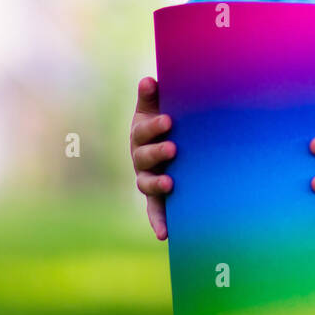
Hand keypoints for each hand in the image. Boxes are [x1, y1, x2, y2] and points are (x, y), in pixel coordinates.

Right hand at [130, 76, 175, 239]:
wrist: (170, 142)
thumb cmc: (165, 122)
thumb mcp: (157, 107)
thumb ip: (152, 96)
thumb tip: (149, 80)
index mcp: (140, 136)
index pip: (143, 131)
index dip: (154, 126)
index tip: (169, 120)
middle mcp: (140, 159)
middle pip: (144, 157)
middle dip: (158, 152)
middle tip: (173, 147)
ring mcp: (147, 179)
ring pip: (147, 184)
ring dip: (157, 184)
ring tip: (170, 182)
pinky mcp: (157, 199)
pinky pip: (155, 211)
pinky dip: (158, 222)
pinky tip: (165, 235)